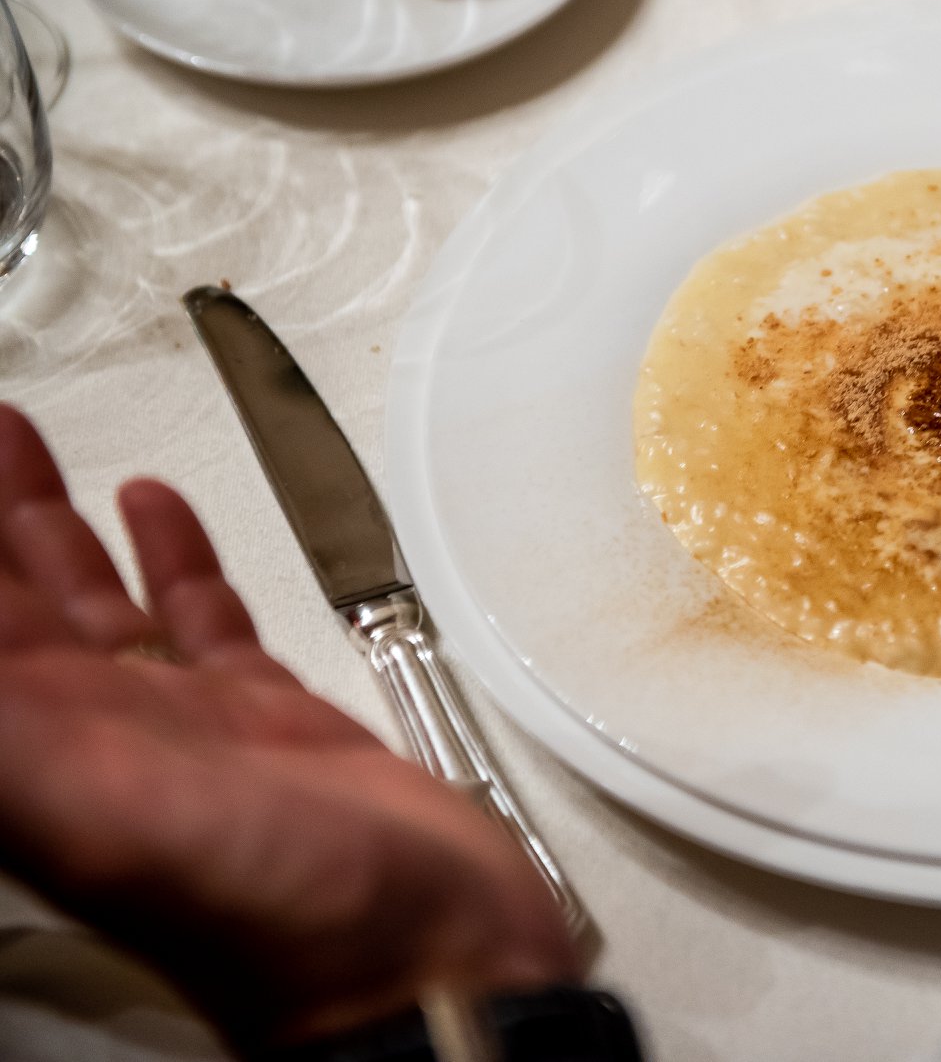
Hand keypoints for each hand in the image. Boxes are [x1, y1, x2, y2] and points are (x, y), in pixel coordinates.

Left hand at [0, 405, 577, 1047]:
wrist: (428, 958)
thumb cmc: (277, 921)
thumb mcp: (101, 813)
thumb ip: (18, 724)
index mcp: (48, 752)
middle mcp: (103, 736)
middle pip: (14, 608)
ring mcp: (188, 726)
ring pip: (99, 603)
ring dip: (57, 528)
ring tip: (32, 452)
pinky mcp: (275, 722)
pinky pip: (203, 619)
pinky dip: (176, 557)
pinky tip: (160, 507)